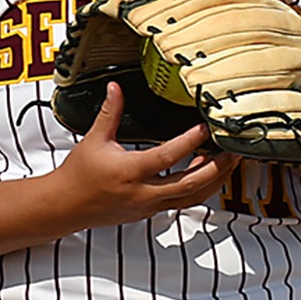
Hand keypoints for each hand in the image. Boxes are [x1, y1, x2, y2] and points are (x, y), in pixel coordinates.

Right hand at [54, 81, 238, 228]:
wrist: (67, 206)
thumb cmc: (79, 174)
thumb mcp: (94, 139)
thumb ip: (110, 113)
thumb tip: (116, 87)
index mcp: (129, 171)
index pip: (167, 156)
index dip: (189, 141)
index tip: (205, 127)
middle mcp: (143, 192)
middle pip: (190, 183)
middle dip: (216, 167)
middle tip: (233, 151)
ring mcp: (149, 206)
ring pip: (192, 198)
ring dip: (213, 181)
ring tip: (227, 162)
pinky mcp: (151, 212)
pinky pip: (183, 202)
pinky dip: (199, 189)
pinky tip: (206, 174)